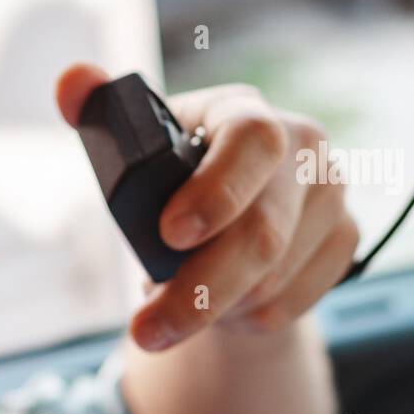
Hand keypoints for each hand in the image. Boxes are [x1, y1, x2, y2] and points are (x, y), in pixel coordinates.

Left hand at [57, 64, 359, 351]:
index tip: (170, 235)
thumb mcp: (133, 148)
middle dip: (199, 291)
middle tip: (147, 331)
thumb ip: (99, 113)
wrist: (224, 222)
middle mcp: (303, 148)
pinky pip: (288, 305)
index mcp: (245, 113)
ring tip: (173, 306)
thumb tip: (69, 83)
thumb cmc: (169, 179)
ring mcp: (331, 196)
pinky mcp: (344, 241)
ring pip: (272, 280)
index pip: (251, 141)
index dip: (216, 191)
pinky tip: (220, 304)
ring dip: (213, 308)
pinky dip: (241, 319)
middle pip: (263, 232)